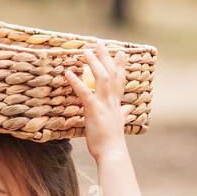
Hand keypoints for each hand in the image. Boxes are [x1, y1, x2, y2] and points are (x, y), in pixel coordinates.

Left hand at [64, 40, 129, 160]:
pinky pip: (84, 92)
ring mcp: (104, 104)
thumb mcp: (119, 124)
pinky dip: (76, 81)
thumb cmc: (113, 141)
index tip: (120, 52)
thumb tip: (128, 109)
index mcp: (117, 104)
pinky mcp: (94, 110)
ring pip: (100, 78)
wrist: (113, 152)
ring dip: (93, 63)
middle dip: (105, 57)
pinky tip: (68, 73)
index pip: (120, 80)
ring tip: (84, 52)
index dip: (120, 66)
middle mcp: (112, 101)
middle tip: (98, 43)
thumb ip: (123, 114)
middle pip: (110, 73)